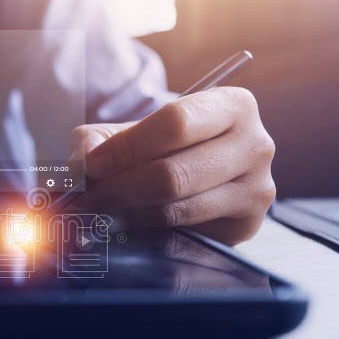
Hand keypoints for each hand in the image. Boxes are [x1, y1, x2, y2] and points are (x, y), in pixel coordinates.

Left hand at [69, 87, 275, 244]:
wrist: (204, 179)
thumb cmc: (167, 148)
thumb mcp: (133, 132)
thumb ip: (99, 138)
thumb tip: (82, 160)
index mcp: (233, 106)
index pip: (175, 123)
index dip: (126, 147)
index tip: (92, 165)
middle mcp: (255, 144)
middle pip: (173, 173)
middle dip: (120, 188)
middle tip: (89, 198)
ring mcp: (256, 188)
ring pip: (177, 208)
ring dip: (129, 213)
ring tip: (103, 211)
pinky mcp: (247, 225)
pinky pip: (186, 233)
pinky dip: (148, 230)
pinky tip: (129, 224)